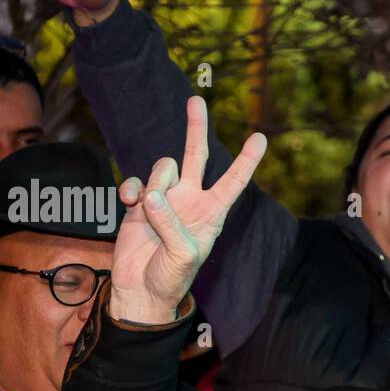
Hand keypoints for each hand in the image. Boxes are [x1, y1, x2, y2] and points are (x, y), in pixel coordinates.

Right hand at [108, 96, 267, 324]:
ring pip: (162, 167)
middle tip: (196, 100)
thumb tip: (152, 196)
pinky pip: (136, 182)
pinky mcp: (140, 204)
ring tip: (148, 211)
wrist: (141, 290)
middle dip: (196, 128)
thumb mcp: (182, 255)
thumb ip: (170, 223)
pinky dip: (131, 190)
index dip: (247, 160)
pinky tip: (128, 205)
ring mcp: (165, 200)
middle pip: (197, 156)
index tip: (261, 138)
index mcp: (212, 213)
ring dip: (154, 182)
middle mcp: (191, 200)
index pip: (234, 181)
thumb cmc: (171, 278)